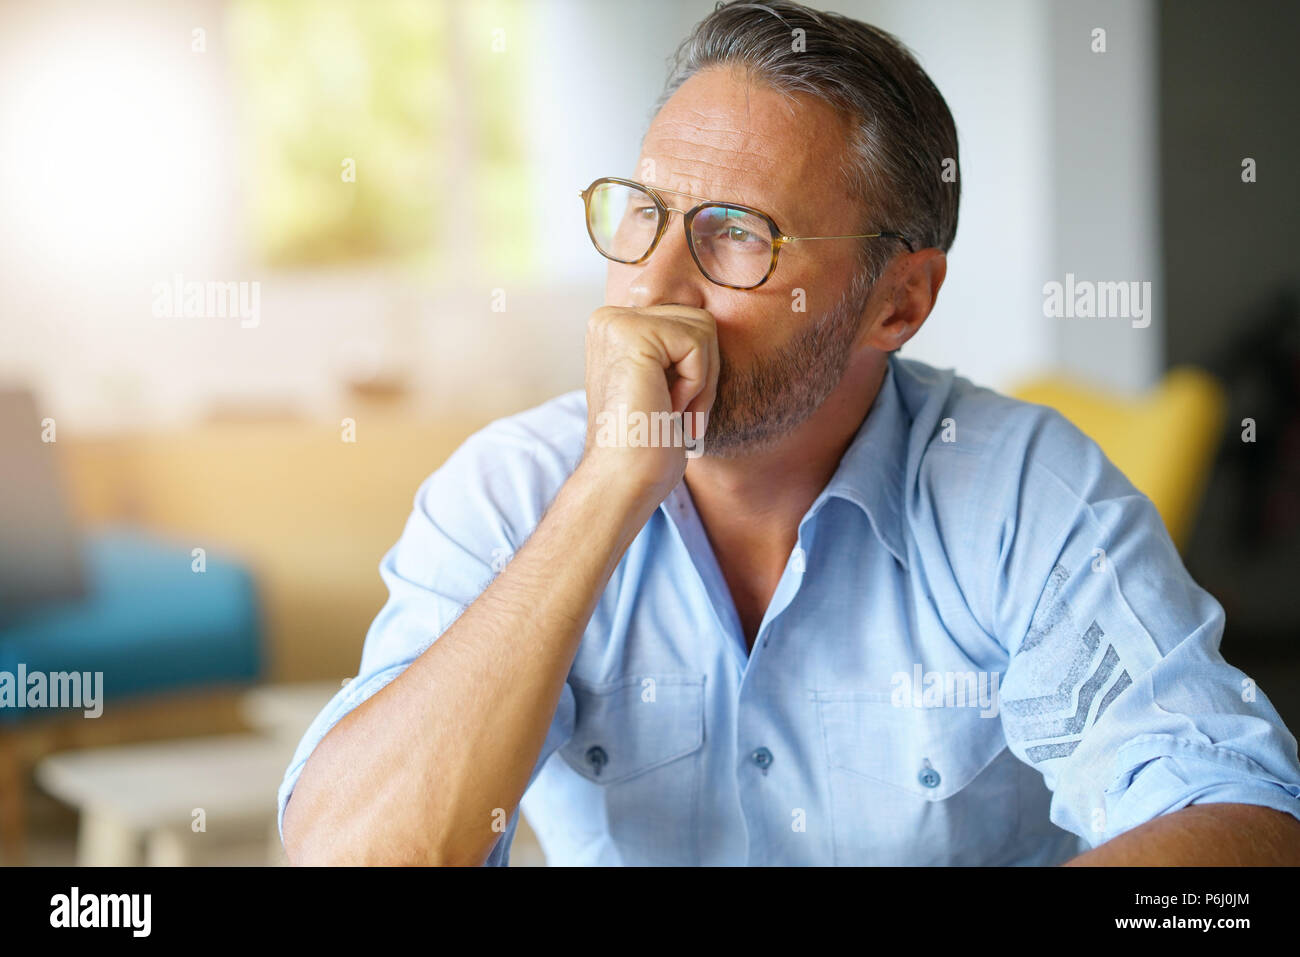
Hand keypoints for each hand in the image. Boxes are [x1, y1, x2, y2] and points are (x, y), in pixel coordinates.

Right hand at [580, 304, 719, 505]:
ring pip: (703, 329)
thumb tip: (708, 319)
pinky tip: (666, 406)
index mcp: (615, 328)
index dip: (697, 370)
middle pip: (700, 320)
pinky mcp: (633, 334)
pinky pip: (697, 344)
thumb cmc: (648, 444)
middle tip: (675, 411)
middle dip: (703, 373)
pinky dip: (695, 384)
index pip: (689, 322)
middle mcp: (610, 318)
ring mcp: (618, 323)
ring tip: (670, 409)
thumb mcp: (664, 383)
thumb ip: (676, 349)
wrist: (623, 479)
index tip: (671, 408)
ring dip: (700, 380)